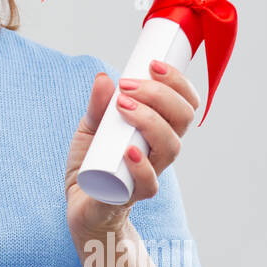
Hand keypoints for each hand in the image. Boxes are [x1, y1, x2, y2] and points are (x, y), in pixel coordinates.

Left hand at [65, 60, 199, 242]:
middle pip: (182, 119)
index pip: (184, 103)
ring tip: (123, 105)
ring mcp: (149, 173)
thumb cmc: (93, 162)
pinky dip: (141, 165)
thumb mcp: (91, 127)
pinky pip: (149, 183)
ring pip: (170, 147)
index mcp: (158, 130)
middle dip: (160, 94)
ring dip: (150, 120)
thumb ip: (98, 105)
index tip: (152, 64)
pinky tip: (128, 150)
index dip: (177, 82)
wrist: (81, 203)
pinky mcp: (132, 196)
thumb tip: (104, 78)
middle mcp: (161, 150)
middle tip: (127, 84)